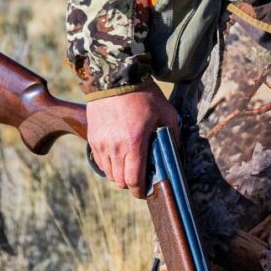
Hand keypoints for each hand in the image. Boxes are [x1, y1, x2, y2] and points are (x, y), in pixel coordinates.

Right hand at [87, 85, 178, 199]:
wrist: (115, 77)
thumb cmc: (144, 95)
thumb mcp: (166, 113)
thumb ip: (173, 136)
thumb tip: (178, 154)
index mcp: (134, 143)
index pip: (134, 179)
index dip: (140, 191)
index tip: (146, 192)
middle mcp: (115, 147)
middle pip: (120, 180)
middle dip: (131, 184)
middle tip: (141, 180)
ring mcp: (101, 143)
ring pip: (109, 173)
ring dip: (119, 175)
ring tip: (131, 168)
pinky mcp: (92, 138)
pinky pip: (100, 162)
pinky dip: (109, 165)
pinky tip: (119, 158)